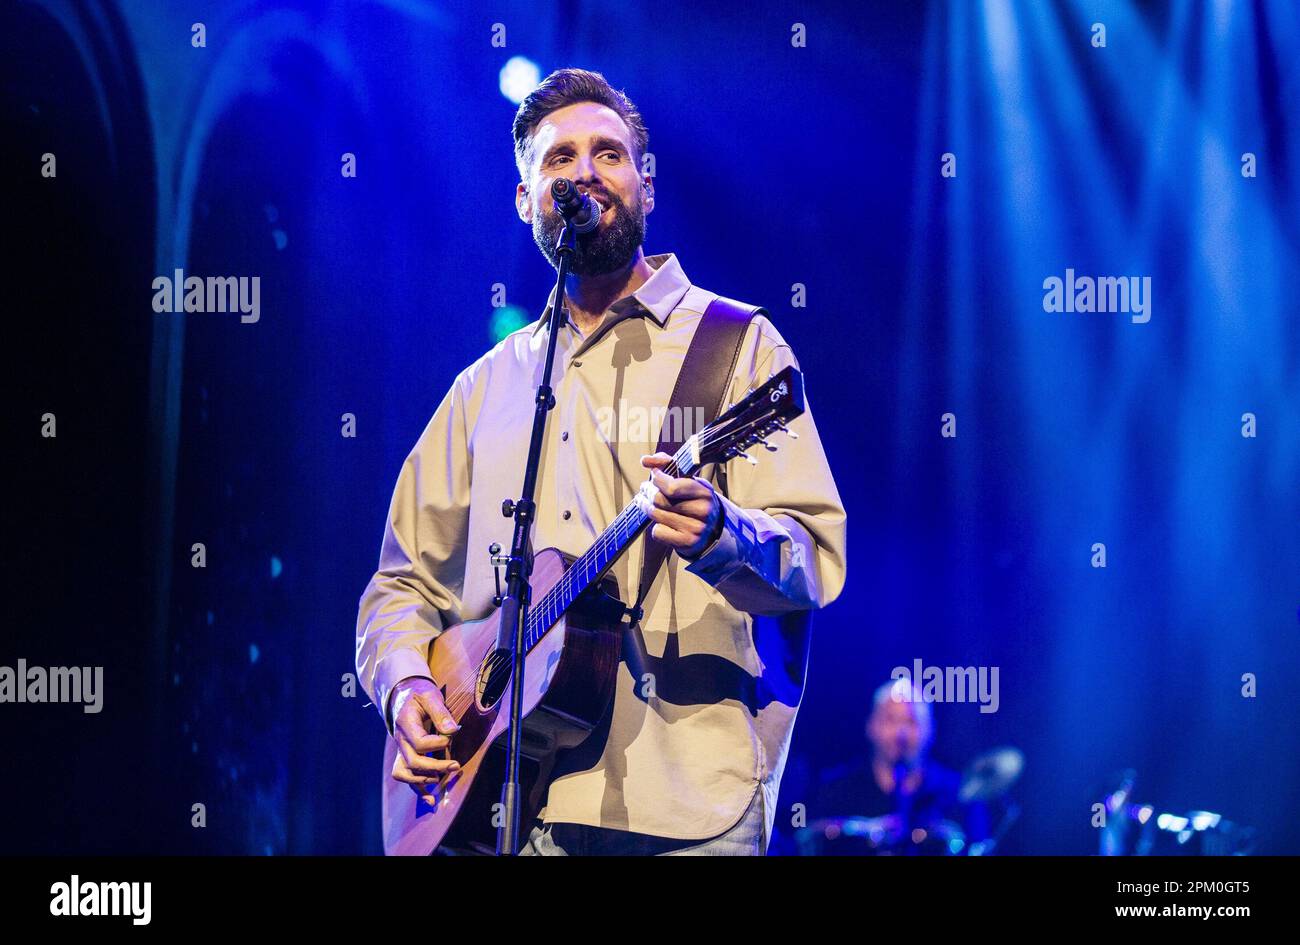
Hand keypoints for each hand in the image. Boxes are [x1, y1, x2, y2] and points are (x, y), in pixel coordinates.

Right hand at [389, 676, 460, 805]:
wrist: (402, 694)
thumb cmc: (418, 693)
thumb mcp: (429, 695)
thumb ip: (441, 713)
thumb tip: (454, 731)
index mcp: (405, 723)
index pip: (419, 743)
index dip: (437, 744)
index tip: (450, 738)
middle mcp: (400, 740)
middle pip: (413, 761)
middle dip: (436, 766)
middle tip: (455, 765)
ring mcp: (400, 749)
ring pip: (405, 773)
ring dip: (423, 781)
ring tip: (442, 780)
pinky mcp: (405, 756)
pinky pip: (406, 776)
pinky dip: (418, 790)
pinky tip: (431, 800)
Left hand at [640, 452, 722, 559]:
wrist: (711, 529)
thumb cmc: (696, 500)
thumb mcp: (689, 479)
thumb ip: (668, 464)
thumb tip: (646, 460)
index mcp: (704, 492)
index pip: (672, 487)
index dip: (657, 479)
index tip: (653, 475)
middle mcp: (702, 511)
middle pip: (660, 500)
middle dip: (647, 492)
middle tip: (644, 489)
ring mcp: (695, 528)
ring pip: (656, 515)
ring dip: (646, 506)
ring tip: (644, 502)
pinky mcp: (686, 542)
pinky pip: (658, 532)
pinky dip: (655, 526)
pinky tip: (660, 522)